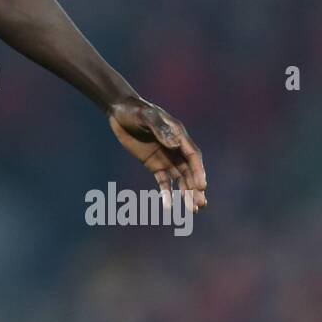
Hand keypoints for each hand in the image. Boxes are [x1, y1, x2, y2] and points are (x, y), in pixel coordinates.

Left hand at [107, 98, 206, 213]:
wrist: (120, 111)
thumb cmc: (135, 110)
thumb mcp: (146, 116)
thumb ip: (160, 129)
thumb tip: (175, 144)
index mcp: (178, 135)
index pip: (192, 156)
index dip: (198, 172)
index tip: (201, 186)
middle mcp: (176, 148)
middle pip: (189, 171)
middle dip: (195, 188)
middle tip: (200, 205)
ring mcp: (166, 157)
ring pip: (180, 179)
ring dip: (186, 194)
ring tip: (193, 211)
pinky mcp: (154, 164)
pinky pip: (163, 181)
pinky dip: (166, 194)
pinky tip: (168, 207)